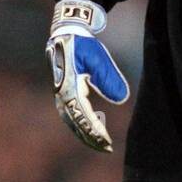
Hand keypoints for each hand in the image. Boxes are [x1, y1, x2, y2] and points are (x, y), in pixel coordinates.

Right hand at [46, 0, 129, 152]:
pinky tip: (94, 128)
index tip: (107, 141)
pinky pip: (71, 114)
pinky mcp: (63, 93)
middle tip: (107, 148)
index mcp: (69, 88)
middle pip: (76, 123)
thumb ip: (109, 78)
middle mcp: (62, 94)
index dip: (95, 131)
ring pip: (72, 121)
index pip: (83, 116)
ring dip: (85, 134)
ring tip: (101, 143)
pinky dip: (81, 125)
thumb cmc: (83, 45)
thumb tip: (121, 99)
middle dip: (90, 137)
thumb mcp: (99, 59)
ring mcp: (60, 95)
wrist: (66, 34)